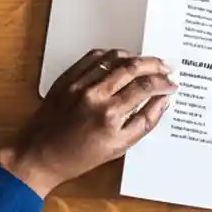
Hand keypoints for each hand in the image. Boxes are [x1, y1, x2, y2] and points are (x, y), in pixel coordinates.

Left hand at [0, 49, 176, 196]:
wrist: (40, 155)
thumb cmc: (79, 157)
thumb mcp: (119, 147)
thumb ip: (144, 122)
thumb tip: (163, 101)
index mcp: (110, 115)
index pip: (145, 88)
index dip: (163, 83)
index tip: (171, 84)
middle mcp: (95, 95)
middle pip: (132, 67)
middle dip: (154, 65)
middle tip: (165, 67)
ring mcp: (79, 83)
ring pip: (114, 58)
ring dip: (135, 57)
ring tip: (147, 62)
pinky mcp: (66, 78)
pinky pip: (93, 56)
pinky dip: (111, 54)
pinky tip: (121, 58)